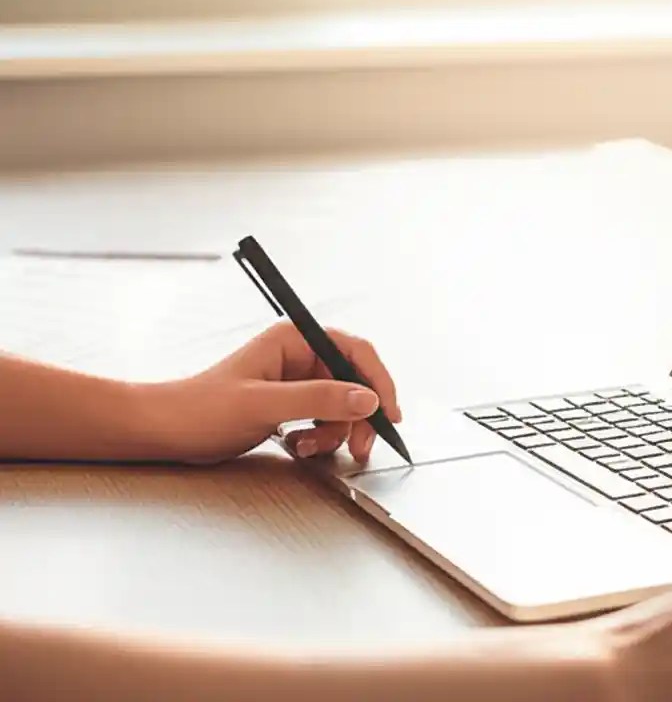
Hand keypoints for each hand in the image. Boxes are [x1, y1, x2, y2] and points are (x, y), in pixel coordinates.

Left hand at [153, 321, 401, 462]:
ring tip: (311, 449)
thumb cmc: (201, 409)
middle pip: (353, 382)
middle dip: (359, 416)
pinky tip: (298, 447)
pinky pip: (324, 420)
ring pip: (342, 406)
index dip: (378, 381)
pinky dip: (320, 438)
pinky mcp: (289, 405)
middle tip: (361, 447)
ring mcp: (295, 381)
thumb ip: (319, 400)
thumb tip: (367, 399)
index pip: (355, 351)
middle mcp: (299, 356)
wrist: (165, 431)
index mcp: (294, 340)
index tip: (388, 414)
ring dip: (336, 433)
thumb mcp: (264, 404)